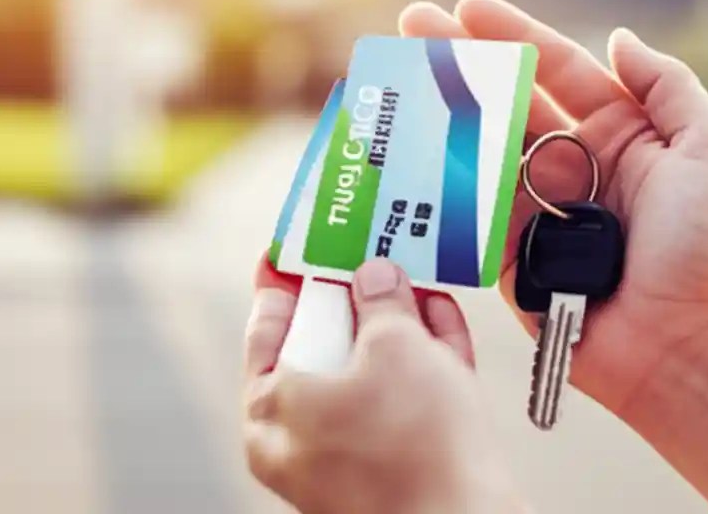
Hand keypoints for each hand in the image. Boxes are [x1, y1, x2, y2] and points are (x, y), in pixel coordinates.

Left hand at [244, 258, 523, 513]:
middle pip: (322, 345)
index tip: (296, 245)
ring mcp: (350, 453)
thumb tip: (376, 276)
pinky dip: (419, 357)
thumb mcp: (395, 345)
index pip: (267, 327)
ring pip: (367, 370)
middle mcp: (301, 437)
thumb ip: (381, 299)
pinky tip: (439, 316)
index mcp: (272, 410)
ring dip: (393, 321)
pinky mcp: (398, 462)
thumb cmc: (412, 449)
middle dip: (352, 296)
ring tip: (410, 274)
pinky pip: (401, 396)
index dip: (285, 277)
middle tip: (366, 253)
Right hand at [399, 0, 707, 418]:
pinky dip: (436, 180)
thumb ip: (668, 85)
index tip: (467, 7)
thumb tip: (618, 37)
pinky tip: (402, 147)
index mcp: (623, 134)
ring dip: (435, 113)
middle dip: (458, 62)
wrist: (685, 345)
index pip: (559, 70)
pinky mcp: (510, 257)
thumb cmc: (707, 248)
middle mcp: (576, 167)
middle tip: (411, 25)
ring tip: (394, 78)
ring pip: (478, 149)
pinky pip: (467, 211)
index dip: (514, 35)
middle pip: (507, 102)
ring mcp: (540, 212)